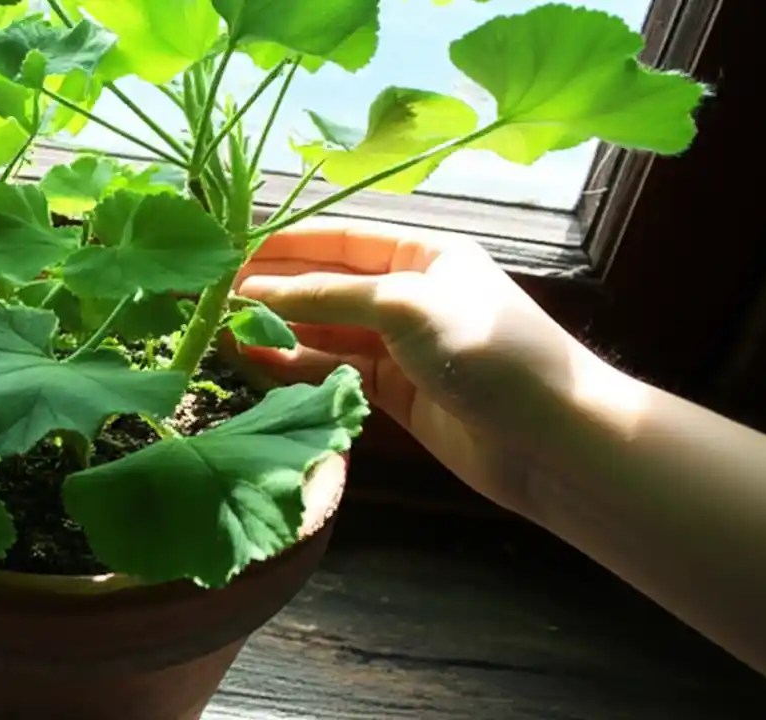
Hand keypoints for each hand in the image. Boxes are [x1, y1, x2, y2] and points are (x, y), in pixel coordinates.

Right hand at [238, 222, 596, 515]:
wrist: (550, 438)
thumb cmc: (486, 349)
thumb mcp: (405, 305)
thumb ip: (329, 297)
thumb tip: (256, 291)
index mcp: (424, 254)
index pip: (341, 239)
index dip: (286, 245)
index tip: (230, 253)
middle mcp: (410, 294)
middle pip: (329, 286)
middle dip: (275, 290)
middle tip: (214, 298)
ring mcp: (402, 347)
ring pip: (327, 332)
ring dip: (280, 332)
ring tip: (224, 333)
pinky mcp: (396, 395)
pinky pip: (336, 372)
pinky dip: (299, 369)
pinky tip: (257, 364)